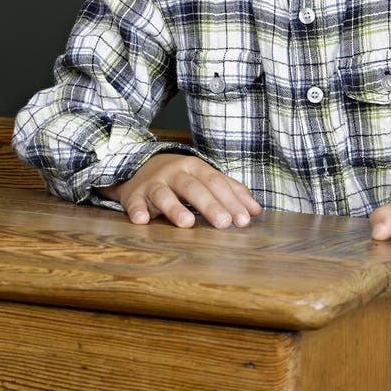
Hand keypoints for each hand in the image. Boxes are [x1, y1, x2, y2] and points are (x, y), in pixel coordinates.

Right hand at [96, 153, 261, 227]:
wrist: (139, 166)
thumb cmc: (180, 177)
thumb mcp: (204, 178)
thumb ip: (230, 192)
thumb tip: (256, 211)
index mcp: (196, 167)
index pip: (216, 182)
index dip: (231, 200)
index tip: (244, 220)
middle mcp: (175, 172)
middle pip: (194, 187)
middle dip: (210, 205)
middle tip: (224, 223)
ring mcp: (154, 183)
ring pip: (164, 194)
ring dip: (175, 208)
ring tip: (187, 223)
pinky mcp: (134, 195)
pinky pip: (134, 203)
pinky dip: (137, 210)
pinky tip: (142, 220)